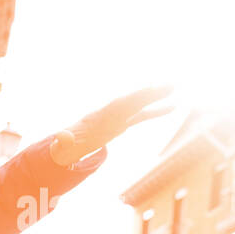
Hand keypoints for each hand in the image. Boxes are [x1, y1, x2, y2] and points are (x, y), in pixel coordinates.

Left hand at [49, 84, 174, 166]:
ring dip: (155, 98)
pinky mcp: (122, 124)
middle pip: (131, 101)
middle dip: (148, 94)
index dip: (131, 99)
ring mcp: (116, 118)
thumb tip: (61, 137)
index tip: (147, 91)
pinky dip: (155, 111)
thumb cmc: (62, 147)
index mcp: (96, 117)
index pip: (116, 106)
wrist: (64, 148)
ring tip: (173, 88)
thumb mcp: (61, 146)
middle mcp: (108, 114)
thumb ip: (62, 141)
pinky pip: (141, 116)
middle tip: (169, 85)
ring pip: (138, 106)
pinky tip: (172, 107)